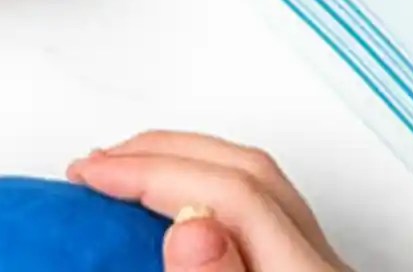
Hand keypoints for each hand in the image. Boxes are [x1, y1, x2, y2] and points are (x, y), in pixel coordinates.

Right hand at [67, 131, 345, 271]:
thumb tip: (191, 224)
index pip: (231, 194)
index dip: (150, 172)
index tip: (88, 177)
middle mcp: (323, 266)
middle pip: (251, 172)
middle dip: (163, 152)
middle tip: (96, 164)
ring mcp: (323, 268)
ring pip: (262, 183)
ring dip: (185, 162)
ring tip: (125, 171)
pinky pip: (265, 210)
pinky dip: (209, 188)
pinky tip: (173, 206)